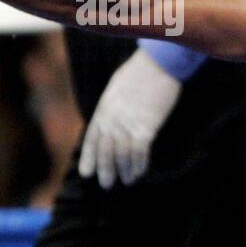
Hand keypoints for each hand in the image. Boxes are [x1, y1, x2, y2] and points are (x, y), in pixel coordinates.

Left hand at [78, 48, 181, 188]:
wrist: (158, 63)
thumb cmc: (141, 71)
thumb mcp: (117, 86)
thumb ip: (113, 105)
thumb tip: (112, 119)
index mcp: (104, 108)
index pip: (92, 138)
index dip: (90, 157)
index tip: (87, 173)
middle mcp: (112, 119)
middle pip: (105, 150)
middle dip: (105, 169)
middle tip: (107, 184)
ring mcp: (128, 123)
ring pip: (121, 155)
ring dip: (124, 170)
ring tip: (126, 181)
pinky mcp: (146, 127)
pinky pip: (139, 152)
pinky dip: (139, 164)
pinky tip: (140, 172)